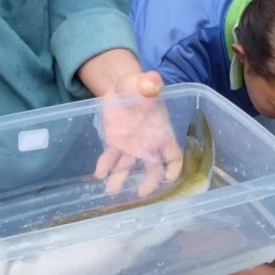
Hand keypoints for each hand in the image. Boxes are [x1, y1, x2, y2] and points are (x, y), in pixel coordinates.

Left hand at [94, 69, 182, 196]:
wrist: (119, 86)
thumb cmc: (138, 84)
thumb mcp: (144, 81)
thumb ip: (149, 82)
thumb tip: (153, 84)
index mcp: (162, 132)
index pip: (174, 155)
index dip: (174, 168)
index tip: (170, 178)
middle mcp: (148, 144)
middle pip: (153, 169)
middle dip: (149, 182)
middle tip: (141, 193)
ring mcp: (131, 147)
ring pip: (129, 168)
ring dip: (121, 179)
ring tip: (112, 189)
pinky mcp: (115, 144)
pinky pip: (110, 158)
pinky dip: (105, 166)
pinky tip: (99, 172)